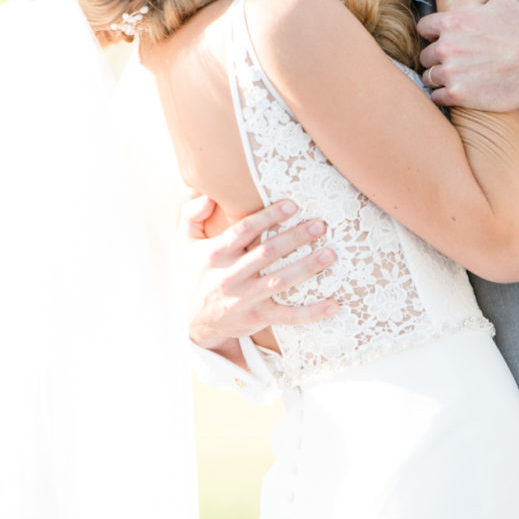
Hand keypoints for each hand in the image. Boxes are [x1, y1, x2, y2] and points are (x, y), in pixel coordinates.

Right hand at [180, 192, 338, 352]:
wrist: (195, 323)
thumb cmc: (197, 276)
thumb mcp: (185, 245)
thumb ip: (191, 215)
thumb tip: (207, 195)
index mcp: (216, 254)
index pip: (244, 230)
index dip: (268, 216)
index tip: (292, 205)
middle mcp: (230, 276)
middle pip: (267, 253)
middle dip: (295, 237)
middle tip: (320, 225)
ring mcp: (245, 299)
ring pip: (280, 281)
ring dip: (307, 267)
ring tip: (330, 254)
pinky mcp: (257, 318)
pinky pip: (288, 316)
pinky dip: (312, 312)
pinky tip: (333, 304)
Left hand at [418, 0, 518, 109]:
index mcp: (452, 22)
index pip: (423, 28)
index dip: (433, 34)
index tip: (445, 39)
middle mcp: (447, 47)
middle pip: (425, 55)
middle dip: (437, 58)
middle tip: (455, 61)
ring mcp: (452, 72)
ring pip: (429, 77)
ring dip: (440, 78)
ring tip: (458, 77)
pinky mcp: (459, 95)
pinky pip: (437, 97)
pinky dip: (445, 95)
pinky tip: (460, 92)